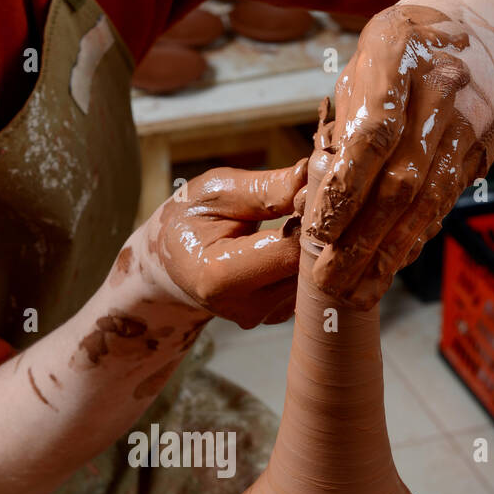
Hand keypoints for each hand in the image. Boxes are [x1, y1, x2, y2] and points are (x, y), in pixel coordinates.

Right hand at [143, 161, 307, 328]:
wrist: (173, 264)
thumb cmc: (190, 221)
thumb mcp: (217, 191)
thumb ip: (266, 188)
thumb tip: (311, 176)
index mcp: (220, 276)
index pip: (290, 250)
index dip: (310, 218)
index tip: (315, 188)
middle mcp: (245, 307)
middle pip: (307, 268)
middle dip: (320, 231)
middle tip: (318, 198)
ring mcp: (263, 317)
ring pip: (314, 278)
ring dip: (319, 245)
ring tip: (304, 216)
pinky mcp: (277, 316)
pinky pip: (309, 286)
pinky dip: (311, 260)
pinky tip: (298, 239)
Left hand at [306, 0, 493, 308]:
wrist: (487, 19)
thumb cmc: (402, 47)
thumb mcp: (364, 64)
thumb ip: (343, 122)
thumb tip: (315, 190)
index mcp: (395, 56)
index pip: (371, 135)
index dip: (345, 188)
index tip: (318, 228)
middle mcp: (437, 91)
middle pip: (399, 182)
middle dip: (360, 239)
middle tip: (326, 280)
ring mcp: (463, 125)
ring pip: (424, 203)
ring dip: (387, 255)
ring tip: (354, 293)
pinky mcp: (476, 151)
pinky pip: (441, 204)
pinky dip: (412, 239)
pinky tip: (388, 268)